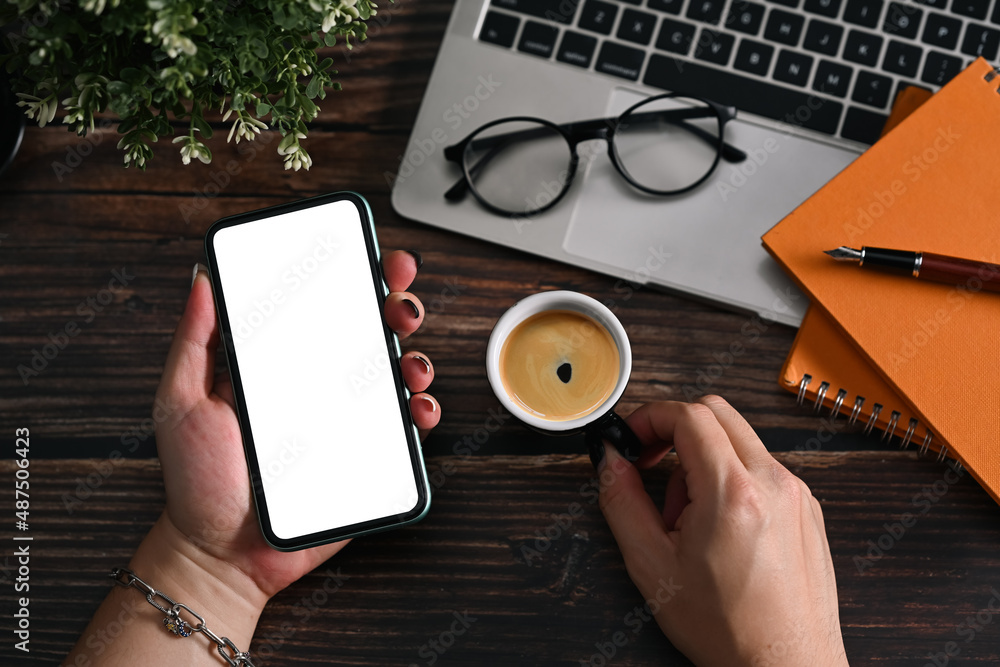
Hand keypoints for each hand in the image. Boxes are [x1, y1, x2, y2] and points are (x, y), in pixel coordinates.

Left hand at [156, 249, 439, 598]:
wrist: (222, 554)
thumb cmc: (198, 481)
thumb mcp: (181, 402)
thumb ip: (193, 342)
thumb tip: (202, 279)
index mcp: (279, 364)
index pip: (320, 307)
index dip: (349, 277)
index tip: (369, 256)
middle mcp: (317, 386)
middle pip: (368, 333)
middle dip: (396, 305)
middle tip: (399, 302)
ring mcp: (347, 422)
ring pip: (395, 375)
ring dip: (415, 355)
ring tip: (409, 359)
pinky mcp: (367, 458)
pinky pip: (405, 430)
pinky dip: (421, 412)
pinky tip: (415, 407)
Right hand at [598, 397, 847, 666]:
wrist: (785, 666)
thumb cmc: (727, 628)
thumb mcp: (652, 566)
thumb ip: (622, 502)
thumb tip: (609, 461)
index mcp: (732, 492)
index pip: (690, 415)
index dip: (650, 417)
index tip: (632, 440)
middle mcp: (773, 483)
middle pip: (717, 412)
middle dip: (675, 430)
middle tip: (652, 467)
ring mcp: (797, 493)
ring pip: (740, 439)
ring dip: (703, 457)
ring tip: (688, 514)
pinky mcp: (808, 507)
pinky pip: (762, 466)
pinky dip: (731, 476)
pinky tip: (718, 524)